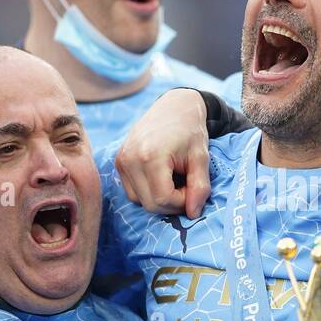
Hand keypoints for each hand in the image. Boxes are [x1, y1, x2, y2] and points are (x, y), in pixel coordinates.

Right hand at [114, 89, 211, 216]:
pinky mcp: (119, 162)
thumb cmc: (190, 131)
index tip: (193, 189)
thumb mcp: (201, 158)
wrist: (174, 107)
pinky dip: (148, 191)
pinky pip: (132, 191)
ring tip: (175, 180)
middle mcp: (130, 159)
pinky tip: (162, 177)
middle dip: (172, 203)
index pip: (163, 199)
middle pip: (149, 204)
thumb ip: (199, 186)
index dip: (182, 202)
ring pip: (139, 201)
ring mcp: (121, 160)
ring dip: (160, 198)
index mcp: (150, 156)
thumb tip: (193, 213)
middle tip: (186, 186)